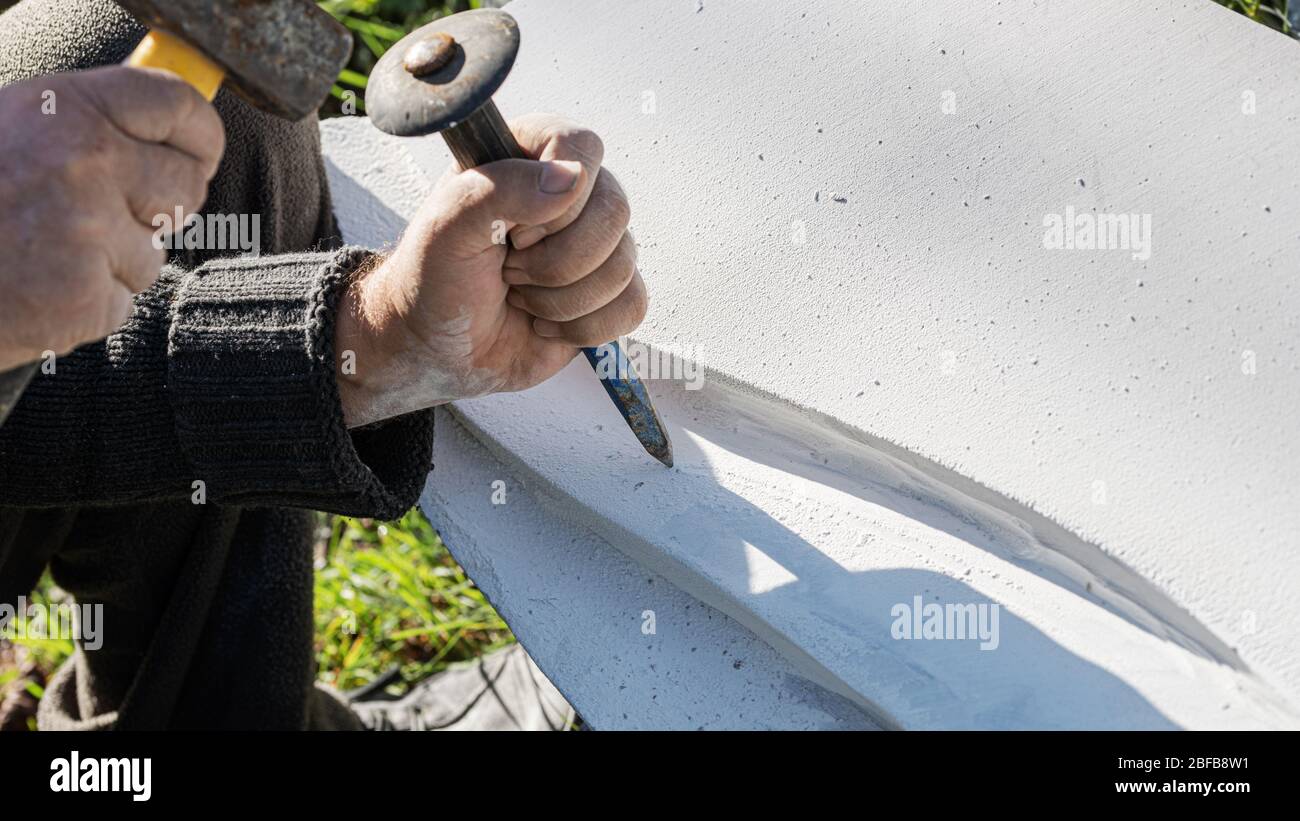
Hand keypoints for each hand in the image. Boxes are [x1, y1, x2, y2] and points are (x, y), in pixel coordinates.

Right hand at [0, 67, 224, 371]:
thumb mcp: (12, 125)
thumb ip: (87, 121)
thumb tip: (169, 133)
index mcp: (68, 108)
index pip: (178, 106)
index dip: (200, 134)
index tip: (199, 152)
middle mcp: (89, 164)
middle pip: (187, 185)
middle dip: (161, 204)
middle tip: (110, 212)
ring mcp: (91, 234)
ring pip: (155, 251)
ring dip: (115, 259)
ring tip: (47, 250)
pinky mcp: (86, 298)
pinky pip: (122, 300)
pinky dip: (89, 301)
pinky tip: (39, 286)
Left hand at [337, 114, 645, 426]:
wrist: (438, 349)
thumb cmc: (435, 279)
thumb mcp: (446, 225)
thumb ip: (501, 187)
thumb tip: (572, 179)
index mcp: (531, 158)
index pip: (581, 148)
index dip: (556, 200)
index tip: (512, 232)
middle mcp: (573, 196)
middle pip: (614, 211)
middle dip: (555, 261)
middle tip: (508, 269)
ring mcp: (596, 246)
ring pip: (623, 266)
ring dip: (560, 300)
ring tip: (519, 297)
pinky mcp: (609, 295)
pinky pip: (632, 306)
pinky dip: (584, 328)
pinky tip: (545, 324)